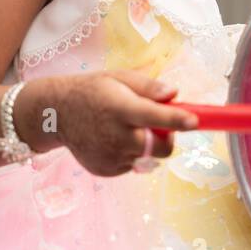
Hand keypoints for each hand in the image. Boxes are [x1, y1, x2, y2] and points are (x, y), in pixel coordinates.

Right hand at [54, 72, 198, 176]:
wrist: (56, 115)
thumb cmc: (94, 91)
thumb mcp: (120, 78)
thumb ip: (149, 87)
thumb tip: (175, 94)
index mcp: (121, 109)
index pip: (154, 117)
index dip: (176, 120)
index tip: (195, 121)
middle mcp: (116, 136)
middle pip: (160, 147)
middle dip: (168, 137)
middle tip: (157, 124)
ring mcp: (110, 157)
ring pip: (148, 158)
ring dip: (148, 145)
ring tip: (128, 129)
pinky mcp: (106, 171)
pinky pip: (133, 165)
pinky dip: (132, 154)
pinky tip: (114, 140)